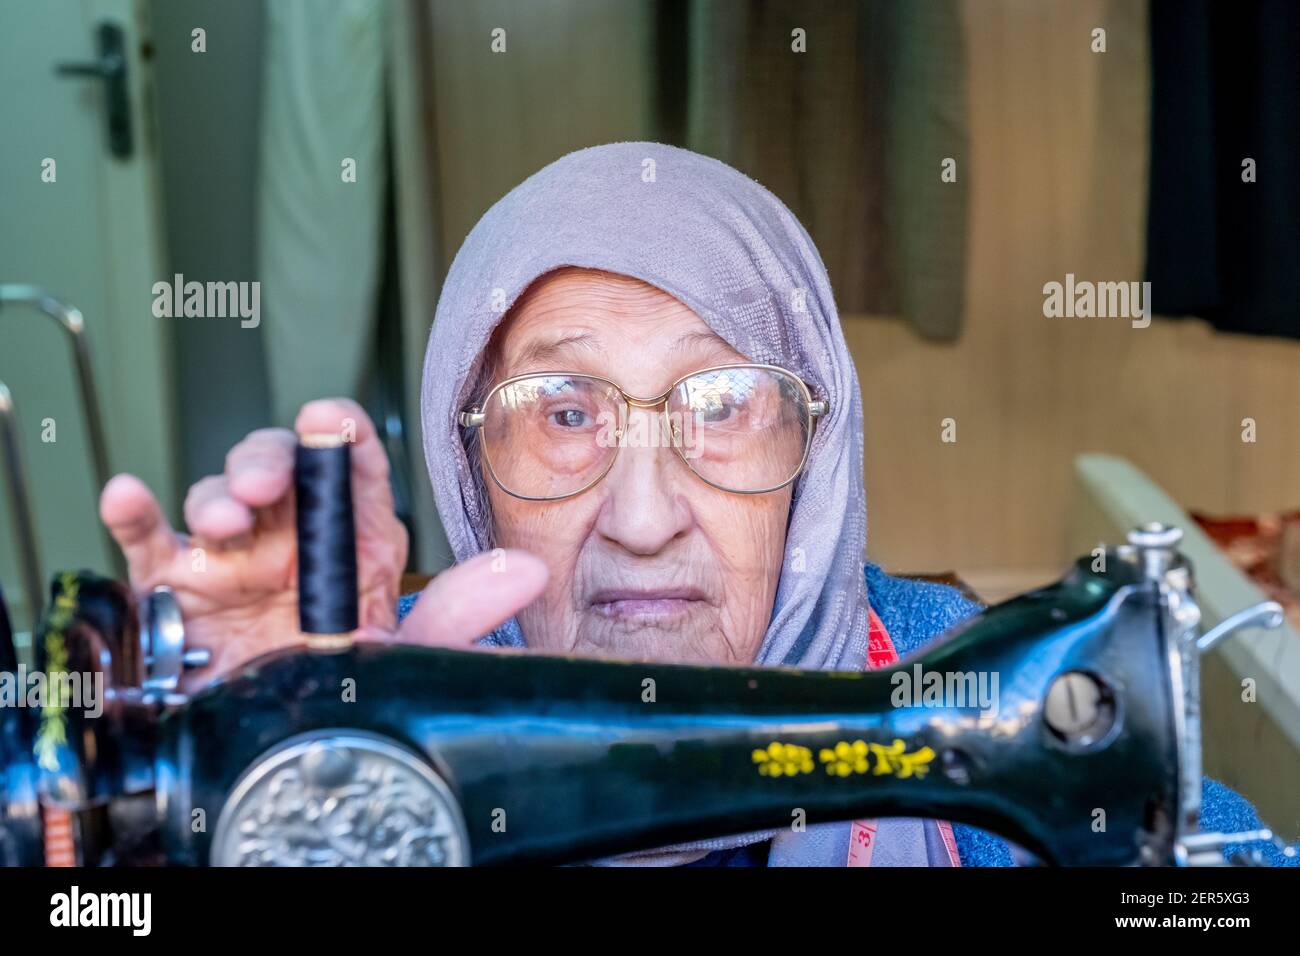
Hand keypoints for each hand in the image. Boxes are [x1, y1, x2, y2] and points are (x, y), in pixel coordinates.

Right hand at [99, 398, 546, 685]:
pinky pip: (147, 539)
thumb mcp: (404, 655)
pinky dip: (133, 512)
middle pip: (280, 465)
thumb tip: (526, 570)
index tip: (332, 420)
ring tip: (222, 520)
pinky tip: (128, 497)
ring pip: (217, 493)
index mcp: (353, 539)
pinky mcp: (175, 581)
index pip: (353, 467)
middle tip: (266, 485)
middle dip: (272, 461)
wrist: (278, 751)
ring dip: (215, 493)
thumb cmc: (342, 692)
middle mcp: (293, 534)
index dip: (343, 434)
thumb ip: (459, 612)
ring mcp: (232, 553)